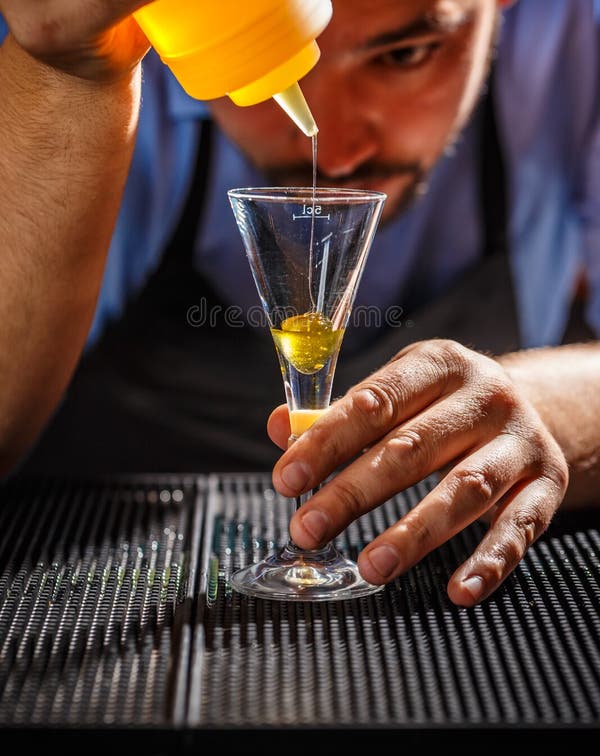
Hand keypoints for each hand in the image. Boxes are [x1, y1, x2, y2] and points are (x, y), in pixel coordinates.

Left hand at [268, 339, 568, 606]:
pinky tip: (457, 589)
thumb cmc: (446, 404)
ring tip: (370, 566)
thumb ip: (340, 413)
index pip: (376, 401)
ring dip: (414, 532)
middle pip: (412, 447)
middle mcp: (484, 396)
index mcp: (439, 363)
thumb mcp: (400, 392)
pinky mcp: (547, 483)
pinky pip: (519, 528)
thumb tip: (281, 428)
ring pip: (464, 489)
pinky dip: (489, 562)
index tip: (287, 479)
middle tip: (308, 528)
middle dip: (354, 492)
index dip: (327, 441)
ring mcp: (520, 440)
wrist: (536, 408)